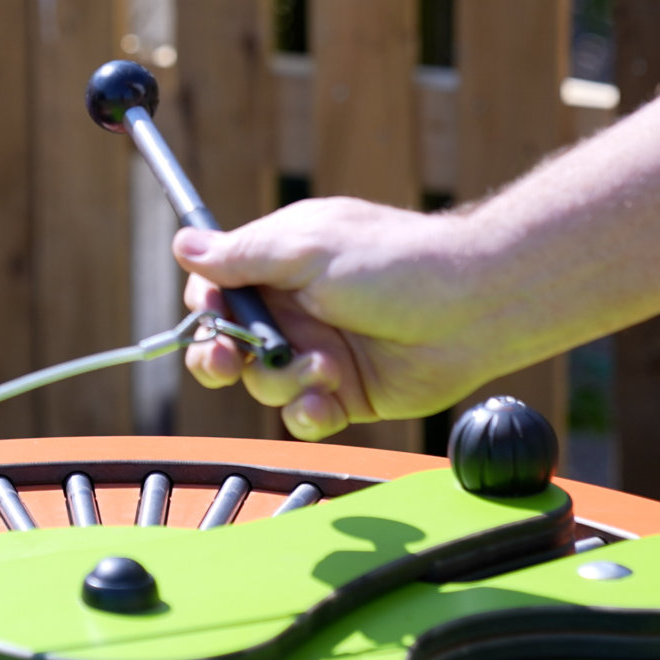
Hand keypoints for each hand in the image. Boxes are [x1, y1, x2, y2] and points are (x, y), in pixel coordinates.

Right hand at [174, 197, 513, 441]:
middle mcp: (294, 310)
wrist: (475, 307)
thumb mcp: (308, 248)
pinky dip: (308, 412)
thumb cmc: (396, 262)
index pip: (217, 290)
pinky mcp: (346, 393)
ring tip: (324, 368)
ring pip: (263, 383)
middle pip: (228, 344)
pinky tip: (327, 401)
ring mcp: (318, 352)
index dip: (205, 308)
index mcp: (280, 265)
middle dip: (218, 357)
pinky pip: (304, 414)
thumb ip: (241, 255)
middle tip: (225, 363)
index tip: (209, 318)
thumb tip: (183, 244)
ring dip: (282, 380)